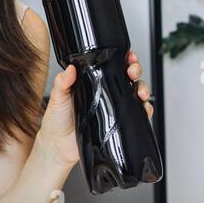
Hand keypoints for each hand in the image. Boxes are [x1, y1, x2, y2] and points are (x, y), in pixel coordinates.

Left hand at [37, 50, 152, 167]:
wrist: (59, 146)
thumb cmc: (58, 120)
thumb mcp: (57, 98)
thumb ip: (62, 83)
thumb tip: (70, 69)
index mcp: (94, 82)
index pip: (113, 65)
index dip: (124, 58)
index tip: (127, 56)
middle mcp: (107, 92)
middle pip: (128, 76)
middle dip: (136, 70)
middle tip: (132, 71)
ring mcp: (114, 107)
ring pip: (136, 93)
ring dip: (143, 89)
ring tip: (139, 92)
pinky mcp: (119, 123)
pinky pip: (138, 115)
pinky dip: (146, 110)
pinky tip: (144, 108)